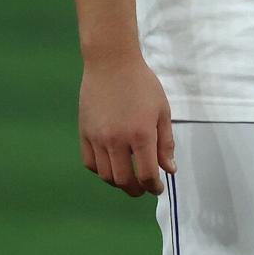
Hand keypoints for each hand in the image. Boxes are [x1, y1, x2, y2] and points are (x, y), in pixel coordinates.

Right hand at [78, 56, 175, 196]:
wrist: (111, 64)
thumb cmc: (142, 84)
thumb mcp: (162, 110)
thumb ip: (166, 142)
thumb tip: (169, 169)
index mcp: (141, 134)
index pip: (147, 174)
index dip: (154, 186)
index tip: (157, 188)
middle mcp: (117, 141)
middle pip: (124, 180)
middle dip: (136, 189)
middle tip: (143, 188)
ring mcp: (98, 139)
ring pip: (106, 176)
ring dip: (119, 183)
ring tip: (129, 180)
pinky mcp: (84, 134)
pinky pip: (90, 163)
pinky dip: (101, 171)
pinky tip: (111, 167)